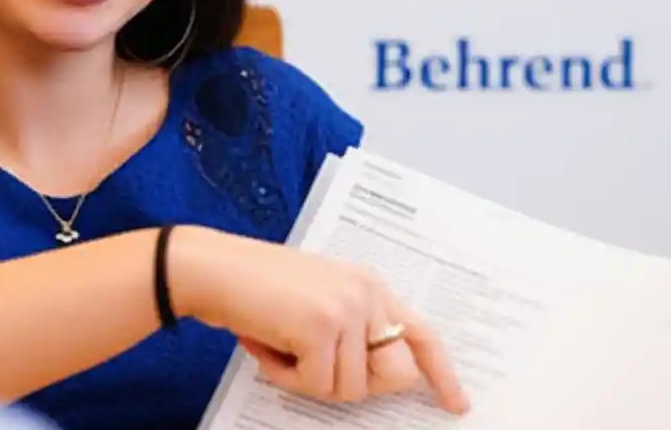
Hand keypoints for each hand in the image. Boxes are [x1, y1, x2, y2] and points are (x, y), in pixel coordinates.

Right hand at [168, 226, 468, 412]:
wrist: (213, 268)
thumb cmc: (256, 287)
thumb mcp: (318, 298)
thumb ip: (351, 327)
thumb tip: (373, 378)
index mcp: (370, 285)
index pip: (421, 334)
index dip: (441, 373)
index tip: (456, 403)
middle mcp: (366, 293)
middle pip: (394, 374)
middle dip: (358, 385)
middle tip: (315, 369)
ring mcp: (346, 309)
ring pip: (350, 389)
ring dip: (308, 380)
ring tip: (278, 347)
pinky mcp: (321, 327)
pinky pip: (317, 386)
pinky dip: (286, 378)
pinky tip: (266, 348)